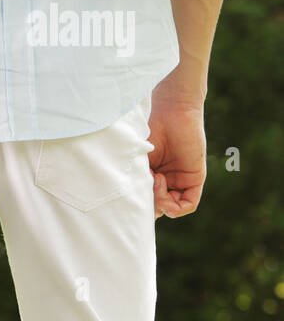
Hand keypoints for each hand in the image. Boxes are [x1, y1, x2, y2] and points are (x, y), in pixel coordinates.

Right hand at [148, 95, 206, 218]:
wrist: (171, 111)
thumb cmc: (149, 130)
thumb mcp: (137, 160)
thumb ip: (137, 180)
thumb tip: (137, 205)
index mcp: (150, 176)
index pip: (145, 202)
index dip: (136, 205)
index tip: (126, 196)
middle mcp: (165, 181)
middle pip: (157, 209)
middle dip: (148, 206)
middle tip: (140, 189)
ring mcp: (180, 181)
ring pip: (171, 208)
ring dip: (160, 202)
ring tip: (153, 180)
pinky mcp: (195, 179)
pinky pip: (188, 205)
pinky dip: (174, 204)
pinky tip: (162, 182)